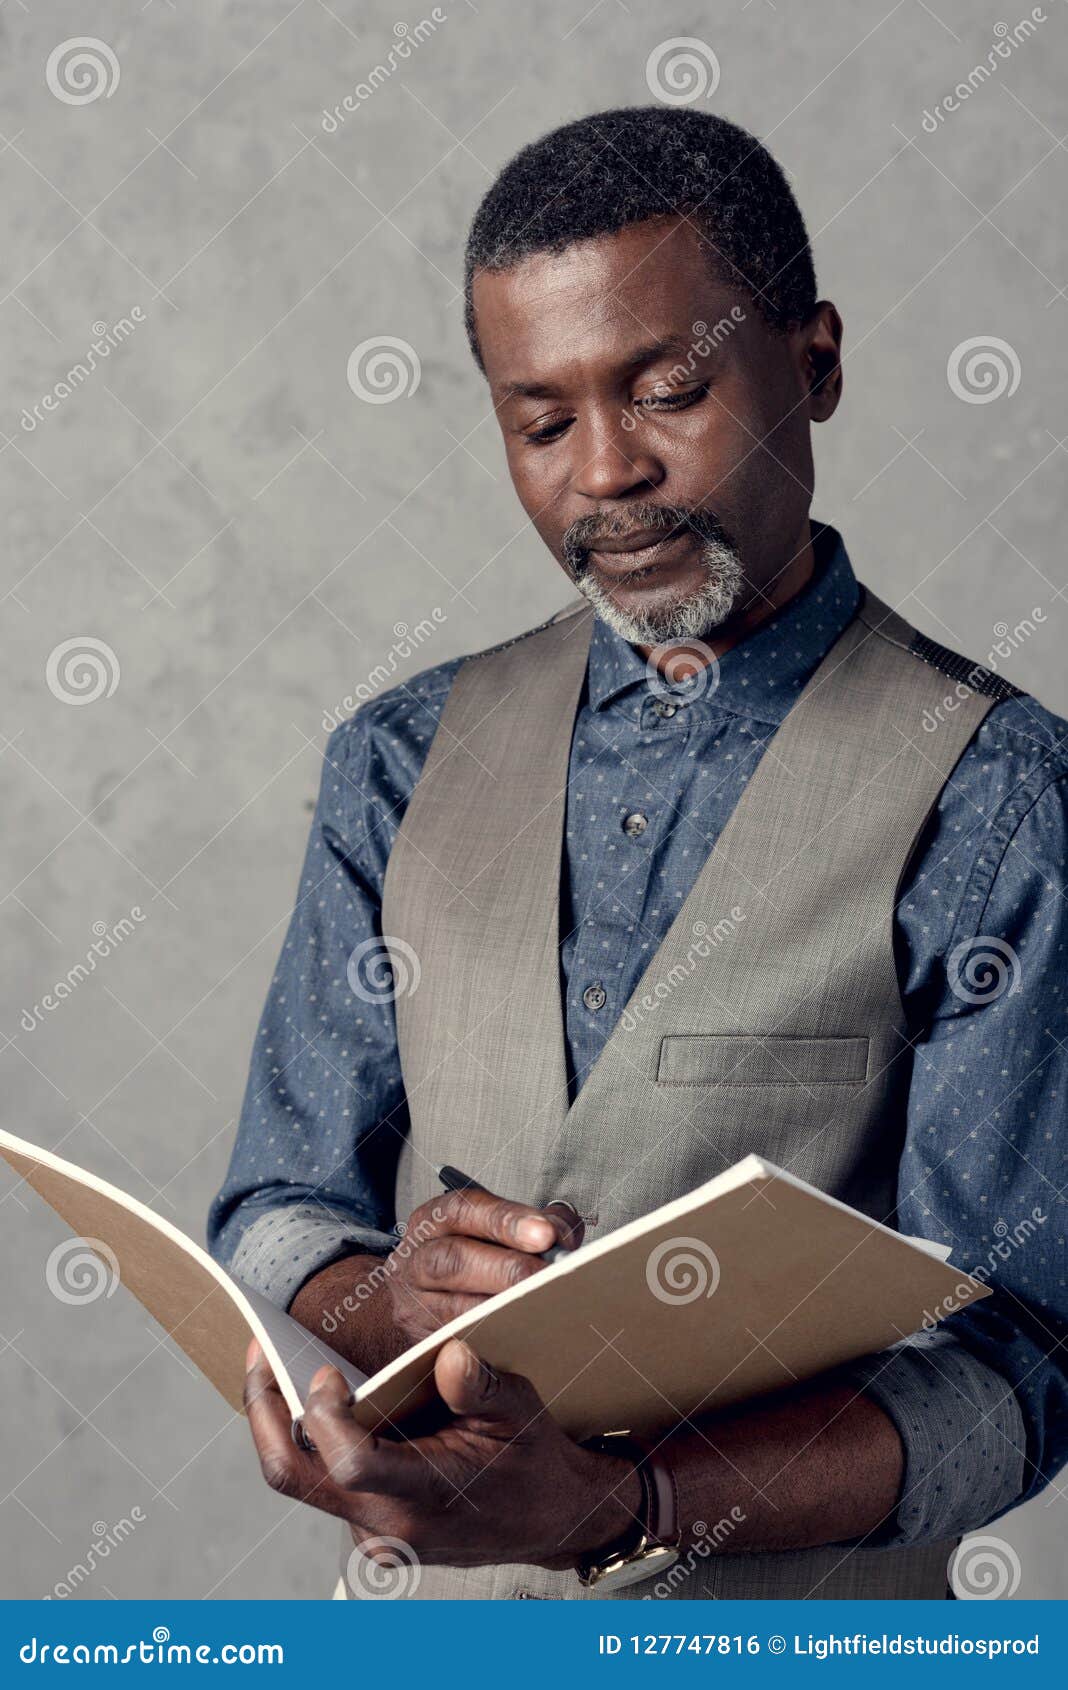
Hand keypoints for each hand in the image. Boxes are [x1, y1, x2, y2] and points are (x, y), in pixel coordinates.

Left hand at [244, 1336, 640, 1573]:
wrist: (552, 1519)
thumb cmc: (534, 1459)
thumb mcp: (520, 1410)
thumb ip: (481, 1386)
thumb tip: (449, 1354)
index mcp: (425, 1496)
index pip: (350, 1464)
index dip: (324, 1417)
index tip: (324, 1371)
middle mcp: (389, 1526)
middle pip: (294, 1476)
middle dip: (265, 1411)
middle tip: (259, 1351)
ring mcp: (375, 1535)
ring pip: (300, 1481)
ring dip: (281, 1423)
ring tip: (276, 1362)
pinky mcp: (371, 1531)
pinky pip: (322, 1486)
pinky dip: (310, 1441)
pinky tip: (320, 1397)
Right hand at [290, 1187, 582, 1375]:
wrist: (411, 1307)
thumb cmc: (468, 1262)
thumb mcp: (488, 1233)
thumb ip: (530, 1227)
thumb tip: (563, 1236)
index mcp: (433, 1224)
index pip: (463, 1210)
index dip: (506, 1220)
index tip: (546, 1235)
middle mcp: (415, 1263)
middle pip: (452, 1260)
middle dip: (508, 1268)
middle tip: (549, 1277)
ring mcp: (412, 1309)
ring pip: (450, 1310)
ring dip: (500, 1311)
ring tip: (543, 1310)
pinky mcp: (422, 1349)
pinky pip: (453, 1351)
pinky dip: (490, 1349)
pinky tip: (524, 1345)